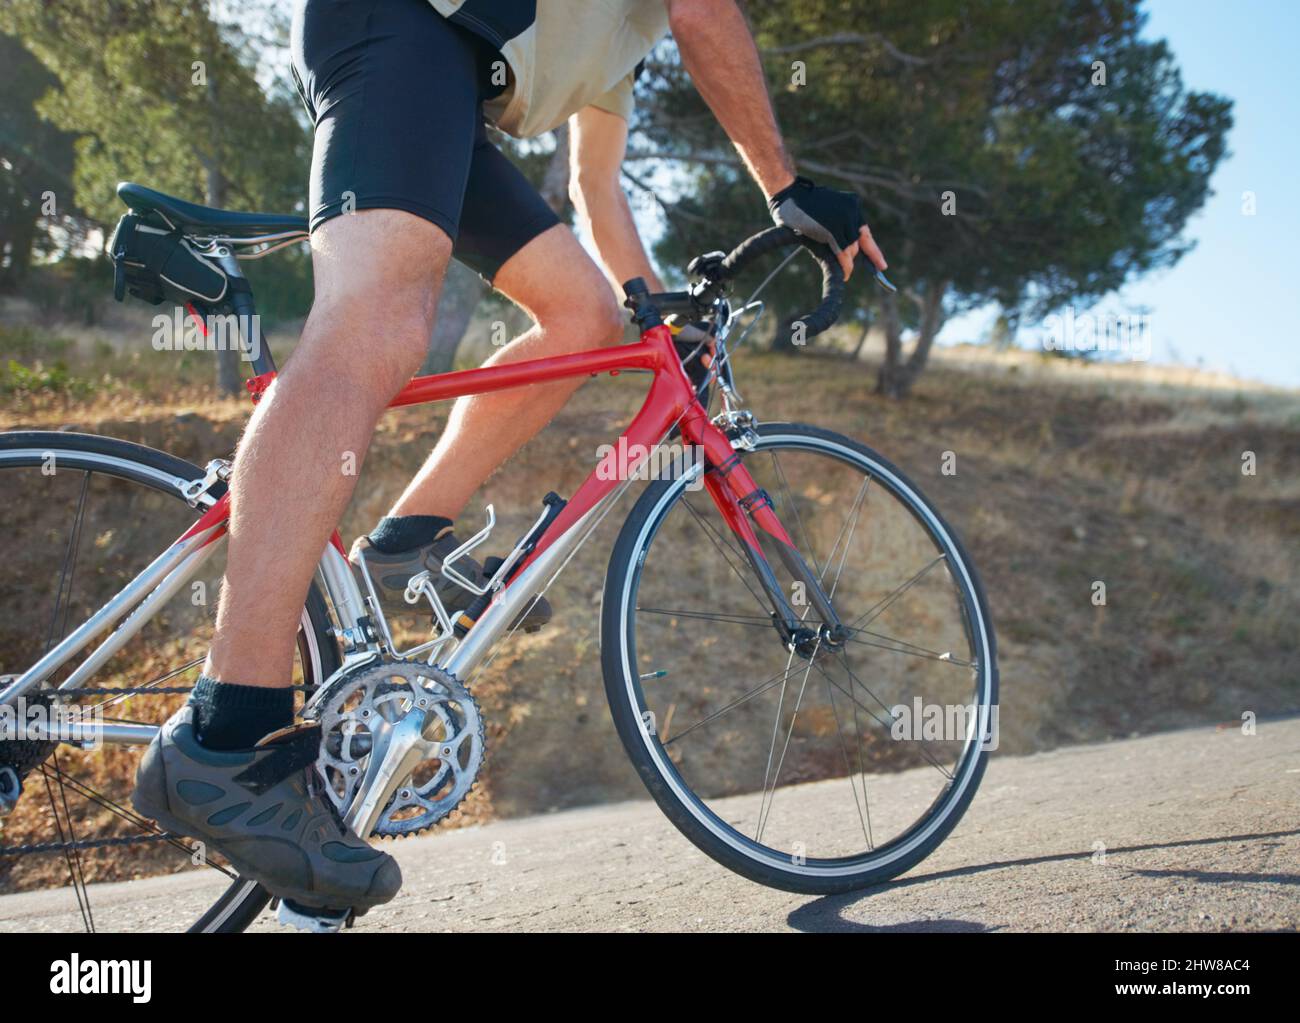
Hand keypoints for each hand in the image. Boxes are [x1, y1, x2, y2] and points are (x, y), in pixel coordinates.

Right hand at [768, 176, 887, 280]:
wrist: (787, 194)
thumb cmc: (801, 204)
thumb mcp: (827, 211)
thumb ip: (839, 224)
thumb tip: (847, 251)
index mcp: (852, 204)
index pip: (864, 232)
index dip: (873, 251)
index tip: (882, 265)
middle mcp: (851, 210)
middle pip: (859, 242)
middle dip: (855, 258)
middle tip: (850, 271)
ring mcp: (843, 219)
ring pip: (852, 249)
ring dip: (847, 262)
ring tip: (844, 272)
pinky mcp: (832, 230)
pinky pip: (843, 253)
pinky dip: (845, 266)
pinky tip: (845, 275)